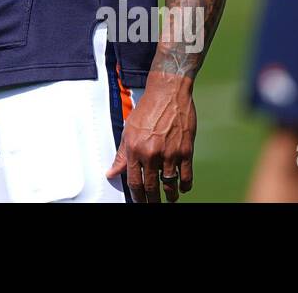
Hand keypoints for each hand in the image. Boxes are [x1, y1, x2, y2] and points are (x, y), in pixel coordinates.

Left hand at [105, 72, 195, 202]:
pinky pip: (186, 176)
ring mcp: (170, 154)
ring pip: (169, 184)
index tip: (138, 200)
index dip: (136, 195)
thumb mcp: (129, 130)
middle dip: (151, 199)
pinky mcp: (186, 151)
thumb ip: (122, 155)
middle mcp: (152, 154)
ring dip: (170, 195)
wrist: (168, 93)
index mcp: (135, 149)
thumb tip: (112, 173)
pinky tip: (183, 187)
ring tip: (170, 198)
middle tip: (152, 203)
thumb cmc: (148, 109)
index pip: (134, 181)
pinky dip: (185, 185)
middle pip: (151, 187)